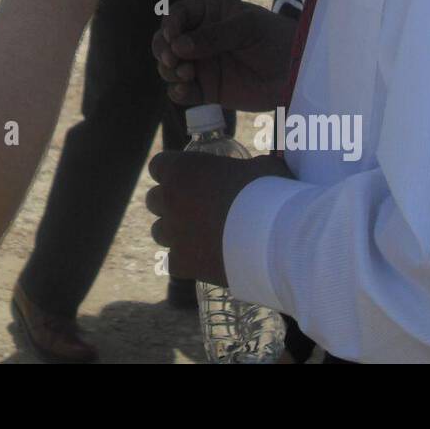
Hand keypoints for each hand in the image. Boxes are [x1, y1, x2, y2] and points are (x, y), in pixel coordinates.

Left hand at [147, 150, 291, 283]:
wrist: (275, 238)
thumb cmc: (269, 193)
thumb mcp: (261, 167)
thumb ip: (247, 168)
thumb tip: (256, 172)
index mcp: (184, 169)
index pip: (158, 165)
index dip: (171, 172)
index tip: (186, 179)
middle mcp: (170, 199)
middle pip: (155, 200)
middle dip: (170, 203)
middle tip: (195, 209)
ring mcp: (174, 232)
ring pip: (160, 232)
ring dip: (175, 233)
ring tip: (200, 237)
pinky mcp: (182, 263)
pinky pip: (173, 261)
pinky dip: (186, 261)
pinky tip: (205, 261)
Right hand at [152, 0, 294, 111]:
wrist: (297, 73)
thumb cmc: (277, 39)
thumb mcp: (248, 28)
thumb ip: (214, 35)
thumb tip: (179, 45)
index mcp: (210, 15)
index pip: (178, 14)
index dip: (170, 23)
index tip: (173, 35)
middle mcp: (201, 38)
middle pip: (166, 41)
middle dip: (163, 48)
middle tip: (173, 58)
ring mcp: (203, 65)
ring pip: (170, 67)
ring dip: (169, 70)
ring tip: (187, 74)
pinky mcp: (208, 90)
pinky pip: (183, 91)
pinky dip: (177, 92)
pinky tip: (184, 90)